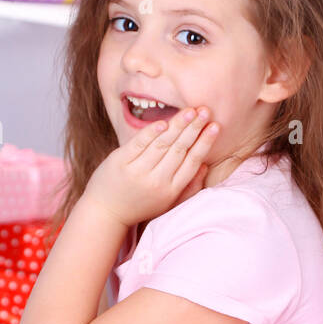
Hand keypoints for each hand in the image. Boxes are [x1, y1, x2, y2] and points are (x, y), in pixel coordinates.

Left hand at [84, 106, 219, 227]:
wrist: (107, 212)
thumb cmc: (141, 205)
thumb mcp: (169, 202)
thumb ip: (189, 186)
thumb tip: (205, 165)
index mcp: (171, 190)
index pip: (192, 162)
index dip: (205, 143)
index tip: (215, 126)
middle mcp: (156, 182)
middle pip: (179, 150)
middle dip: (194, 129)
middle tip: (206, 111)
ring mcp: (137, 171)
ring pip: (162, 144)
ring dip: (178, 125)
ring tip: (191, 111)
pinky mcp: (120, 162)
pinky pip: (139, 144)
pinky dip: (151, 132)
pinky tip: (164, 122)